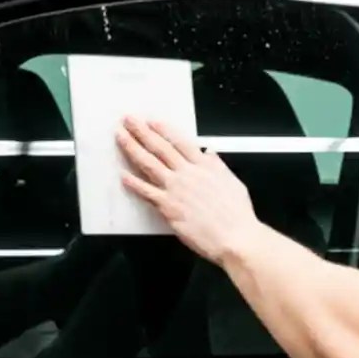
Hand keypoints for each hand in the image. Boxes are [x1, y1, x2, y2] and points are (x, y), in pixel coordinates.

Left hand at [116, 116, 265, 266]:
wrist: (235, 237)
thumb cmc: (237, 215)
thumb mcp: (232, 182)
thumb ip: (217, 166)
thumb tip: (210, 153)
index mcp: (205, 166)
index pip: (180, 141)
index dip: (163, 129)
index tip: (151, 121)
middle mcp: (188, 173)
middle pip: (160, 147)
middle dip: (142, 131)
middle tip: (128, 120)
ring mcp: (176, 189)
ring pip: (149, 163)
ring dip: (132, 148)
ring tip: (120, 137)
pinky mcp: (168, 207)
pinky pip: (146, 192)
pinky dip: (133, 183)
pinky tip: (122, 175)